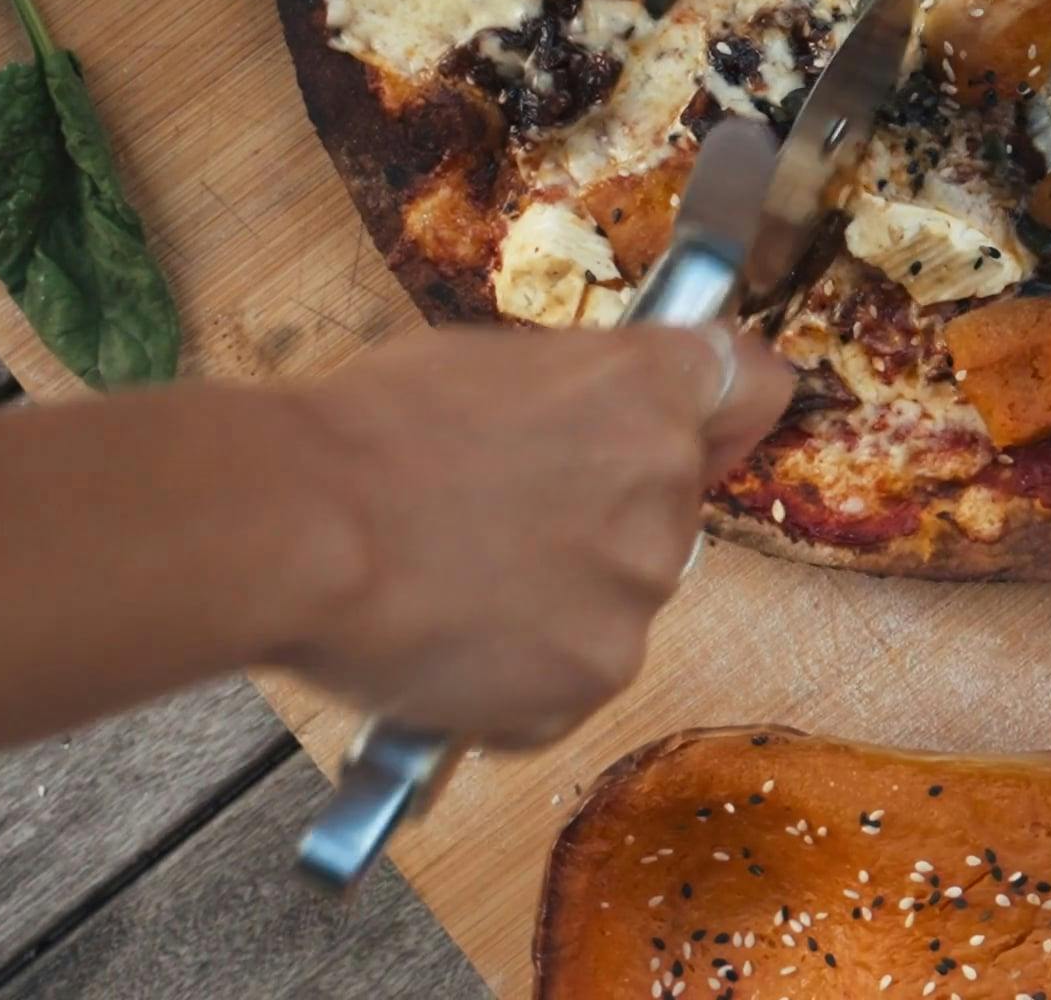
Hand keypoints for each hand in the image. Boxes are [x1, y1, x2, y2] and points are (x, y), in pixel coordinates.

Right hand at [275, 324, 794, 746]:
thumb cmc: (364, 434)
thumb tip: (584, 424)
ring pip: (617, 603)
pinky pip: (570, 683)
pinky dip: (521, 678)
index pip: (749, 389)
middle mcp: (665, 492)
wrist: (300, 531)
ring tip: (454, 589)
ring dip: (560, 604)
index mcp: (648, 393)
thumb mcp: (488, 367)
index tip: (706, 432)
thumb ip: (574, 398)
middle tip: (499, 526)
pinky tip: (449, 646)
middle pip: (668, 510)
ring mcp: (635, 597)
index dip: (723, 415)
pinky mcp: (592, 681)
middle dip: (602, 521)